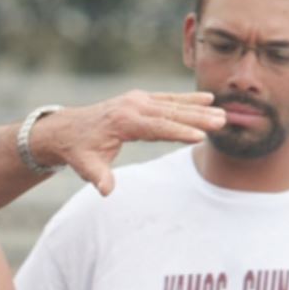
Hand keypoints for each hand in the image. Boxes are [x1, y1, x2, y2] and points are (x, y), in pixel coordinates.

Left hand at [35, 90, 224, 195]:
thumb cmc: (79, 150)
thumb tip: (105, 191)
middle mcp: (132, 106)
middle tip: (222, 121)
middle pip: (170, 113)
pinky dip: (187, 99)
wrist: (66, 129)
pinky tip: (207, 99)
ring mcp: (136, 100)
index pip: (156, 127)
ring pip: (172, 104)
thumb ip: (98, 177)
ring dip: (198, 107)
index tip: (200, 136)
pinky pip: (167, 99)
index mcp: (122, 121)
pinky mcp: (139, 99)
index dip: (179, 132)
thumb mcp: (85, 166)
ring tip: (221, 112)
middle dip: (197, 117)